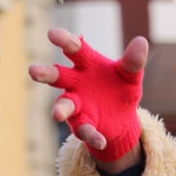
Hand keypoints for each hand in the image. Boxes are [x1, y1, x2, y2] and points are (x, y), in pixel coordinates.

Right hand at [28, 28, 148, 165]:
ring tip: (56, 115)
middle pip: (58, 76)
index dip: (64, 41)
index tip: (52, 34)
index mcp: (87, 64)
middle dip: (46, 74)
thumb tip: (141, 42)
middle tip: (33, 71)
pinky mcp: (83, 124)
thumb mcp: (131, 75)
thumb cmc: (121, 88)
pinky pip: (85, 130)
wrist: (122, 117)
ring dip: (60, 109)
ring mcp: (77, 105)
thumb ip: (133, 61)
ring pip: (64, 105)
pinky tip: (100, 141)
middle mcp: (75, 83)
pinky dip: (92, 135)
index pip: (74, 49)